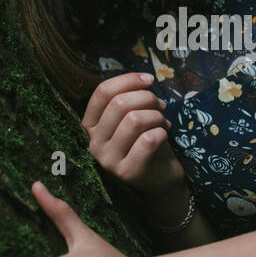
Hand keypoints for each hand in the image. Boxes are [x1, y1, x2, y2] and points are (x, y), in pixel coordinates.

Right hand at [82, 71, 184, 195]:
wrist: (160, 177)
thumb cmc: (146, 141)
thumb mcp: (132, 117)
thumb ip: (129, 99)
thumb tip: (143, 79)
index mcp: (91, 125)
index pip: (102, 93)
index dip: (128, 80)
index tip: (149, 79)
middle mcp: (94, 143)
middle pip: (119, 104)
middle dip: (147, 98)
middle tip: (160, 105)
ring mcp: (108, 160)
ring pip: (134, 120)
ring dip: (156, 116)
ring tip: (163, 122)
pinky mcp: (127, 172)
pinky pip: (148, 140)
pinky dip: (162, 132)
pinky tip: (164, 136)